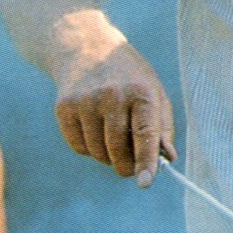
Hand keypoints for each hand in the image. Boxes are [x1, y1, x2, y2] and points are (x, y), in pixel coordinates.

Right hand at [50, 32, 175, 181]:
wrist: (86, 48)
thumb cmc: (130, 77)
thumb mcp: (155, 93)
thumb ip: (162, 128)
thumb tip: (168, 159)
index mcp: (142, 92)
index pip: (145, 134)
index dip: (146, 161)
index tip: (145, 183)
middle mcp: (112, 96)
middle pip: (118, 150)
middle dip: (126, 166)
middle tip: (129, 168)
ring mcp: (85, 101)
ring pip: (97, 152)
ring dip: (107, 157)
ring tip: (113, 139)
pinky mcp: (64, 107)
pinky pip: (79, 147)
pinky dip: (89, 149)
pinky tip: (94, 131)